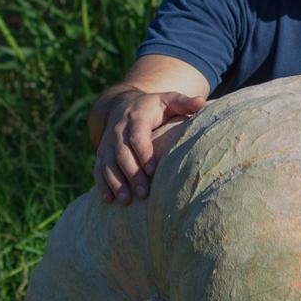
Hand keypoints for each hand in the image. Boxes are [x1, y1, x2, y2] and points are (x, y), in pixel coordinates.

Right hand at [95, 90, 205, 204]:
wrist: (123, 104)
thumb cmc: (154, 106)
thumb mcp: (168, 100)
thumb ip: (184, 102)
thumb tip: (202, 102)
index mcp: (136, 117)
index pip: (137, 136)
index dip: (143, 153)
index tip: (153, 171)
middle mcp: (118, 129)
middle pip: (121, 153)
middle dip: (132, 174)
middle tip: (144, 193)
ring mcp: (107, 141)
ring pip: (107, 163)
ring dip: (116, 182)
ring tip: (127, 201)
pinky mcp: (101, 152)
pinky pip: (98, 168)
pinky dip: (102, 184)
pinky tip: (109, 200)